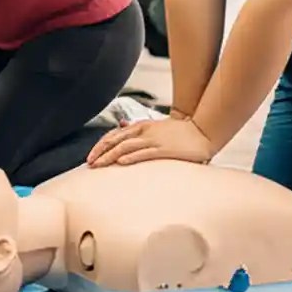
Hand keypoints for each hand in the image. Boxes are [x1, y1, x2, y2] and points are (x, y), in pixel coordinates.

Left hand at [87, 117, 213, 167]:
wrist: (202, 131)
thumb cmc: (180, 133)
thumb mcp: (157, 128)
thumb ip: (141, 132)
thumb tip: (124, 130)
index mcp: (142, 126)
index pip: (115, 135)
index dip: (101, 145)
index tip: (91, 156)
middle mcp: (145, 132)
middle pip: (116, 140)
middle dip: (101, 151)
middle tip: (89, 163)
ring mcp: (154, 140)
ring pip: (126, 147)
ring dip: (110, 156)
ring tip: (99, 164)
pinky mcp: (164, 149)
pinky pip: (145, 153)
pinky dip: (132, 157)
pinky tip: (121, 163)